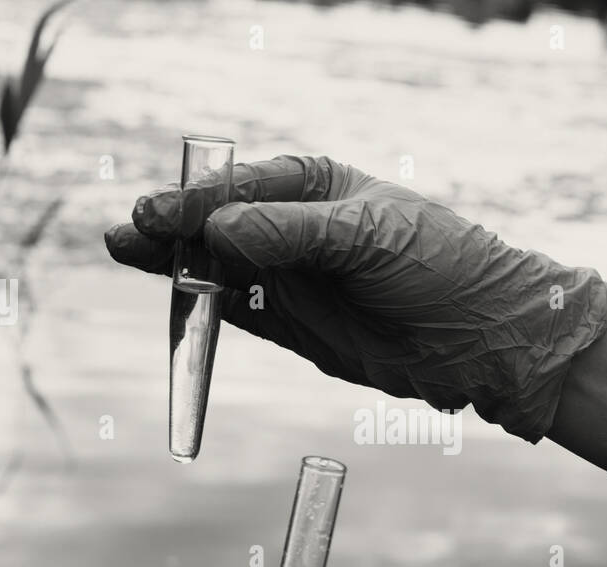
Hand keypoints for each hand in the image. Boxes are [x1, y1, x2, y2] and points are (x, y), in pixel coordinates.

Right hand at [105, 155, 606, 441]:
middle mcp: (293, 228)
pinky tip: (170, 298)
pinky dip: (201, 308)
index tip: (159, 212)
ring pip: (216, 267)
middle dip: (172, 226)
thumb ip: (293, 234)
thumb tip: (220, 232)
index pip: (242, 186)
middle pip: (216, 223)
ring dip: (174, 263)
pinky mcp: (292, 324)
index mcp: (315, 187)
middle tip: (127, 231)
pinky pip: (234, 312)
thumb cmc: (441, 268)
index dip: (198, 200)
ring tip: (124, 251)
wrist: (482, 341)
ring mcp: (289, 277)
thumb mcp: (369, 239)